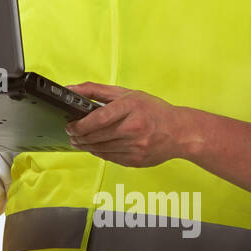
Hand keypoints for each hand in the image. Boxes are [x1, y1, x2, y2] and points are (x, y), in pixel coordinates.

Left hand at [62, 82, 187, 167]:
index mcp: (132, 107)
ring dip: (86, 146)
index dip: (81, 124)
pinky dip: (99, 153)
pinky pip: (110, 158)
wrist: (181, 132)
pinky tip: (94, 148)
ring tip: (78, 141)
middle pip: (98, 136)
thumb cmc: (153, 110)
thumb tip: (70, 89)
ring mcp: (137, 147)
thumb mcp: (127, 93)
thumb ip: (96, 90)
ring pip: (101, 149)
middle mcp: (135, 128)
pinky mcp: (137, 160)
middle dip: (79, 137)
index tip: (70, 125)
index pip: (99, 118)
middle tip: (71, 134)